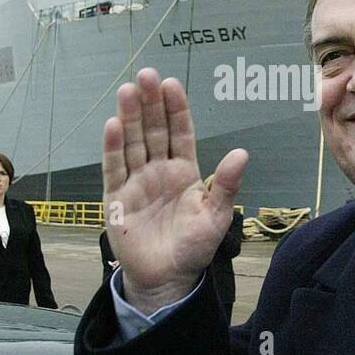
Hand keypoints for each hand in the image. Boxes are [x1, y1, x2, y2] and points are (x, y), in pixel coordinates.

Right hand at [103, 68, 248, 314]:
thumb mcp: (216, 216)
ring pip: (132, 143)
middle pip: (152, 130)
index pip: (179, 132)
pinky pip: (114, 168)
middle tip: (147, 75)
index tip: (172, 84)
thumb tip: (242, 153)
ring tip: (128, 91)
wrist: (167, 279)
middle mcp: (158, 170)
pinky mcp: (116, 198)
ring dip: (129, 117)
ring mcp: (136, 182)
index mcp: (184, 170)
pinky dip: (113, 148)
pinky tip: (113, 125)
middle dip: (150, 103)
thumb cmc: (194, 248)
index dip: (175, 109)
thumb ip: (225, 184)